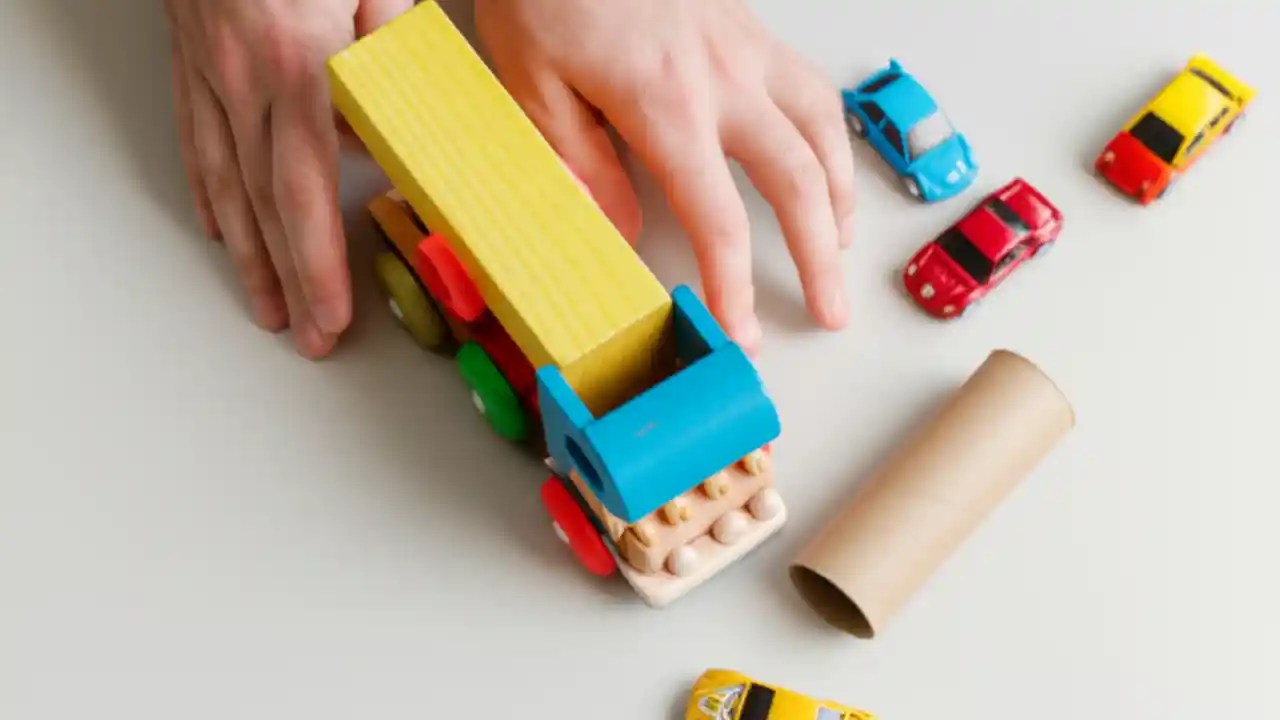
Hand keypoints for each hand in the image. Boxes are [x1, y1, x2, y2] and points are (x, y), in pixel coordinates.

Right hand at [164, 0, 411, 357]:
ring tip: (263, 304)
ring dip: (246, 253)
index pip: (304, 191)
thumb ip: (398, 45)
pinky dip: (210, 191)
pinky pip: (196, 137)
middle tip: (304, 334)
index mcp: (298, 65)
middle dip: (286, 278)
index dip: (316, 264)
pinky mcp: (193, 56)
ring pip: (223, 181)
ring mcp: (209, 69)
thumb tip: (421, 104)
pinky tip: (219, 226)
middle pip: (262, 202)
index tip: (330, 316)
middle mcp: (244, 78)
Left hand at [475, 0, 853, 352]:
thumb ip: (579, 164)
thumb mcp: (532, 83)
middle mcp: (723, 79)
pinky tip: (823, 156)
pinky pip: (812, 87)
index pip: (717, 217)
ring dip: (840, 197)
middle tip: (831, 309)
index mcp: (666, 104)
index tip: (745, 331)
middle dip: (820, 256)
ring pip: (824, 130)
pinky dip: (831, 134)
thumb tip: (620, 231)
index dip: (735, 284)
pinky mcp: (749, 27)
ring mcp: (745, 49)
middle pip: (797, 181)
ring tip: (840, 246)